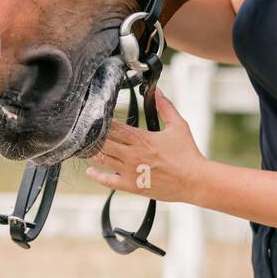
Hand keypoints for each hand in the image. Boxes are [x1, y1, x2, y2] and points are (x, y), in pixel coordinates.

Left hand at [85, 90, 206, 203]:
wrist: (194, 180)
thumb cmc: (187, 153)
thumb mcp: (178, 126)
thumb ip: (166, 107)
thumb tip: (158, 91)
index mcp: (141, 138)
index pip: (114, 127)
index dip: (102, 121)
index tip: (93, 116)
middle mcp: (132, 154)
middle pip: (103, 142)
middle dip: (92, 136)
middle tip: (83, 131)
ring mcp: (130, 171)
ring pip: (102, 160)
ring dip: (91, 153)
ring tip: (82, 148)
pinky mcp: (132, 186)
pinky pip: (108, 181)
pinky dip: (97, 176)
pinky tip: (90, 170)